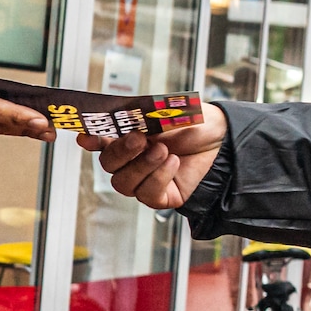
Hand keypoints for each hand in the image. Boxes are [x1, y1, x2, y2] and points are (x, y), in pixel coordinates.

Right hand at [88, 107, 229, 208]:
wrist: (223, 139)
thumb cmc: (194, 124)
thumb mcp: (166, 114)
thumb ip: (139, 117)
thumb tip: (119, 117)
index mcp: (129, 137)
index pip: (101, 142)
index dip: (91, 140)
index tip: (87, 137)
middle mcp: (133, 160)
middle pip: (109, 165)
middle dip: (121, 152)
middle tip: (140, 140)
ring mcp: (145, 180)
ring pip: (124, 183)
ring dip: (142, 166)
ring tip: (163, 151)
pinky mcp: (161, 196)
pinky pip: (147, 194)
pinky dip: (159, 177)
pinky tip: (173, 163)